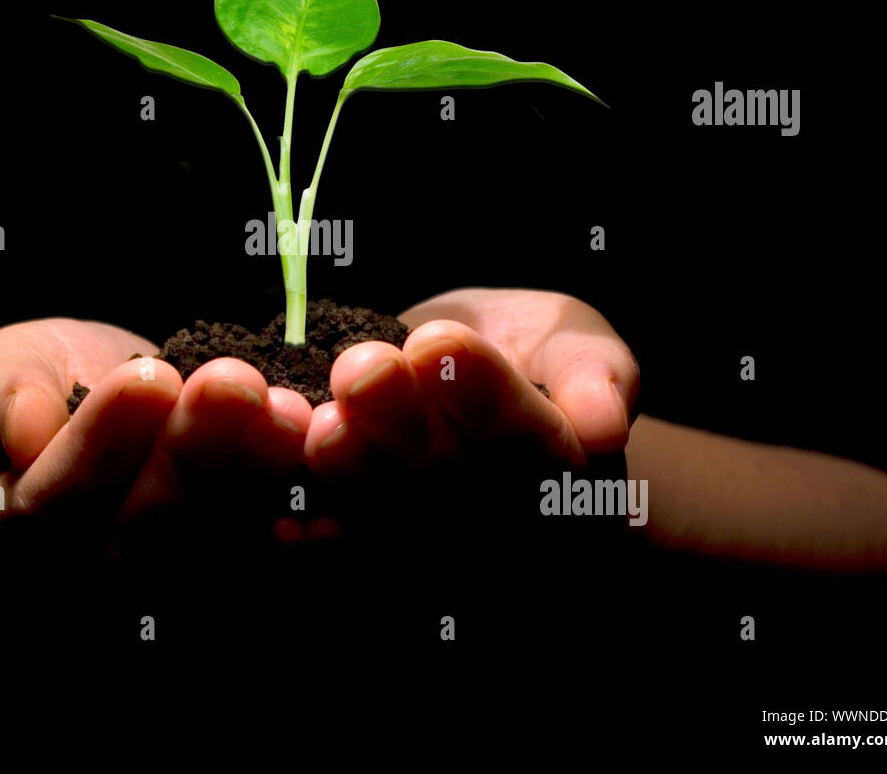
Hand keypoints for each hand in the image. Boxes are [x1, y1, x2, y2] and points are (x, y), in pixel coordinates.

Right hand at [0, 319, 309, 556]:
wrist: (94, 425)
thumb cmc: (43, 391)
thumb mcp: (4, 371)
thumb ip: (4, 395)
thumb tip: (27, 427)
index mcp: (24, 526)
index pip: (58, 498)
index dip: (105, 440)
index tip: (150, 377)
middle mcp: (96, 571)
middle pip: (148, 530)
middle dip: (198, 454)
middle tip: (237, 385)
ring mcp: (172, 582)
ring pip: (220, 546)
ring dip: (261, 479)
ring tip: (291, 413)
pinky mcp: (239, 570)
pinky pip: (275, 555)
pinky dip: (310, 519)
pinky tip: (333, 464)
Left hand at [301, 288, 640, 538]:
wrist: (487, 384)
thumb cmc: (545, 360)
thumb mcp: (582, 347)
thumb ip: (597, 376)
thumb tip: (600, 425)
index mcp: (558, 469)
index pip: (525, 439)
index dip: (481, 395)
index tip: (435, 343)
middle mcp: (498, 516)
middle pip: (448, 476)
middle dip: (400, 422)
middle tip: (362, 370)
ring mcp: (438, 539)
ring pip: (390, 512)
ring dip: (352, 473)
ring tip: (321, 428)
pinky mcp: (381, 543)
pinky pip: (346, 540)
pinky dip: (316, 531)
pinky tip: (286, 517)